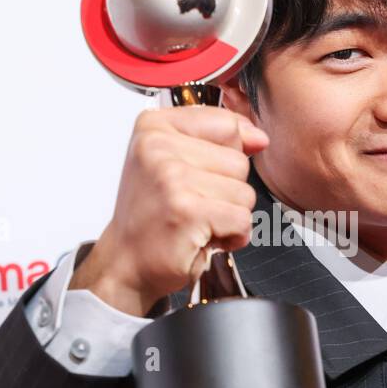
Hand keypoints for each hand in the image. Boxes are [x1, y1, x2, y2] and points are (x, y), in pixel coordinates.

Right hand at [71, 104, 269, 316]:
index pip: (227, 124)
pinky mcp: (186, 211)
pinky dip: (231, 236)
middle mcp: (157, 146)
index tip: (201, 175)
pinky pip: (242, 219)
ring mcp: (171, 178)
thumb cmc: (153, 216)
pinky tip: (202, 238)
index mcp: (154, 126)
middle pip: (239, 161)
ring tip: (196, 222)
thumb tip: (259, 138)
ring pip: (244, 192)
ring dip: (228, 216)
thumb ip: (220, 140)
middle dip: (227, 192)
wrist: (126, 263)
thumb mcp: (178, 162)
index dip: (228, 155)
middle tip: (193, 206)